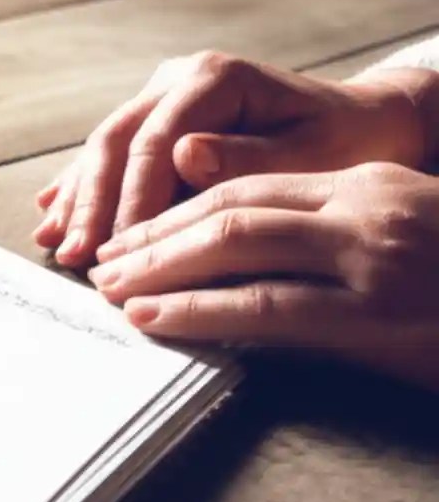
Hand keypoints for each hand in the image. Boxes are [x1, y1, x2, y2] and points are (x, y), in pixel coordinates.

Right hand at [35, 50, 438, 268]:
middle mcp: (178, 78)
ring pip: (104, 146)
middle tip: (75, 257)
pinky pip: (110, 154)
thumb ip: (248, 157)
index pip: (155, 140)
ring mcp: (161, 94)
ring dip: (78, 199)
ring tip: (54, 246)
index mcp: (215, 78)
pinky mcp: (155, 117)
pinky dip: (81, 187)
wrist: (362, 121)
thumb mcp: (314, 153)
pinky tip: (51, 216)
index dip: (130, 198)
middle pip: (116, 140)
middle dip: (92, 203)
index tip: (117, 250)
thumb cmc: (346, 142)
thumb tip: (183, 154)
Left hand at [89, 162, 438, 392]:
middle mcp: (363, 208)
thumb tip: (233, 255)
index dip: (176, 208)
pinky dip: (198, 310)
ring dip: (159, 267)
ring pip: (236, 246)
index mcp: (364, 184)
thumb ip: (325, 229)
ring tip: (109, 286)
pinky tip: (154, 317)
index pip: (246, 186)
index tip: (130, 231)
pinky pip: (267, 308)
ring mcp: (372, 258)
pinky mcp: (378, 316)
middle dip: (153, 233)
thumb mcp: (401, 231)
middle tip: (100, 258)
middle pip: (227, 207)